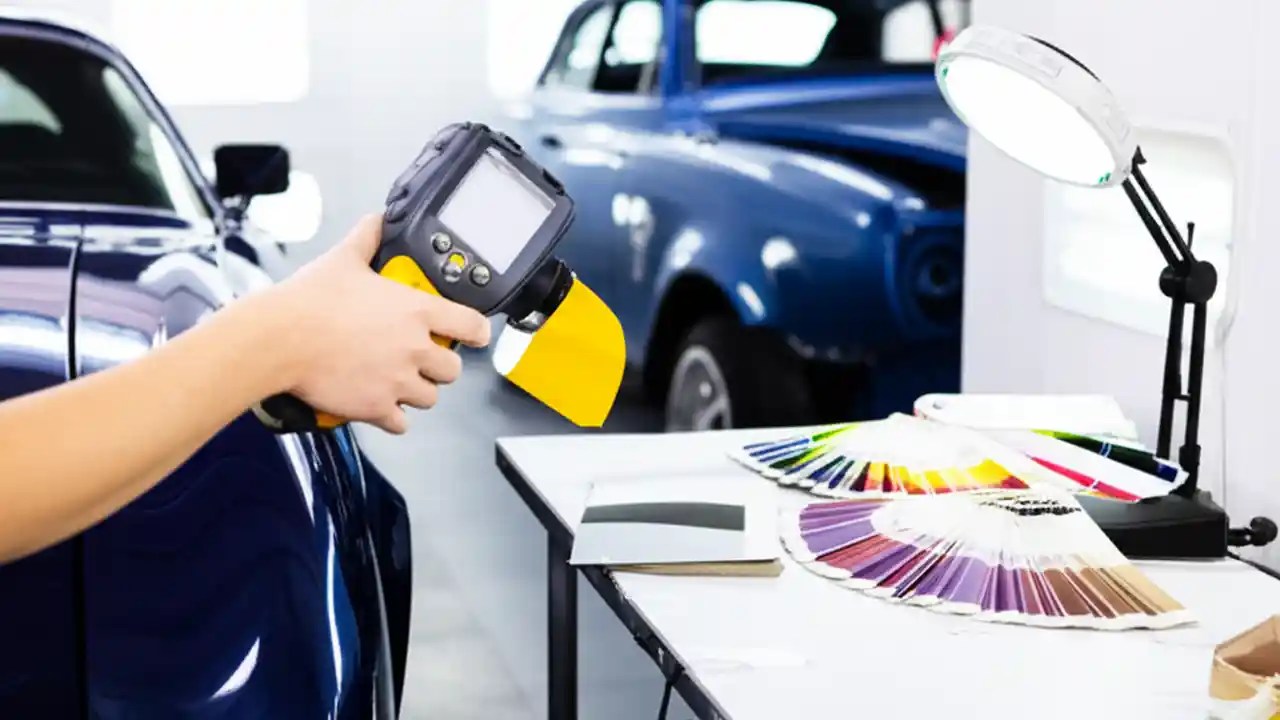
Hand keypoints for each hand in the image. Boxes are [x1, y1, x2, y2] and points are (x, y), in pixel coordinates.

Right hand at [257, 214, 490, 432]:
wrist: (279, 339)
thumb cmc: (310, 301)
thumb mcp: (344, 260)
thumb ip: (367, 238)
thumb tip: (376, 220)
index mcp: (417, 311)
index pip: (472, 326)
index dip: (475, 332)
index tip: (474, 335)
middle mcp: (415, 348)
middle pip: (453, 369)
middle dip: (438, 366)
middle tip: (418, 359)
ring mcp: (399, 381)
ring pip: (430, 398)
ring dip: (417, 391)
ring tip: (396, 380)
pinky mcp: (377, 408)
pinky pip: (402, 423)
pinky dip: (393, 417)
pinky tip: (379, 403)